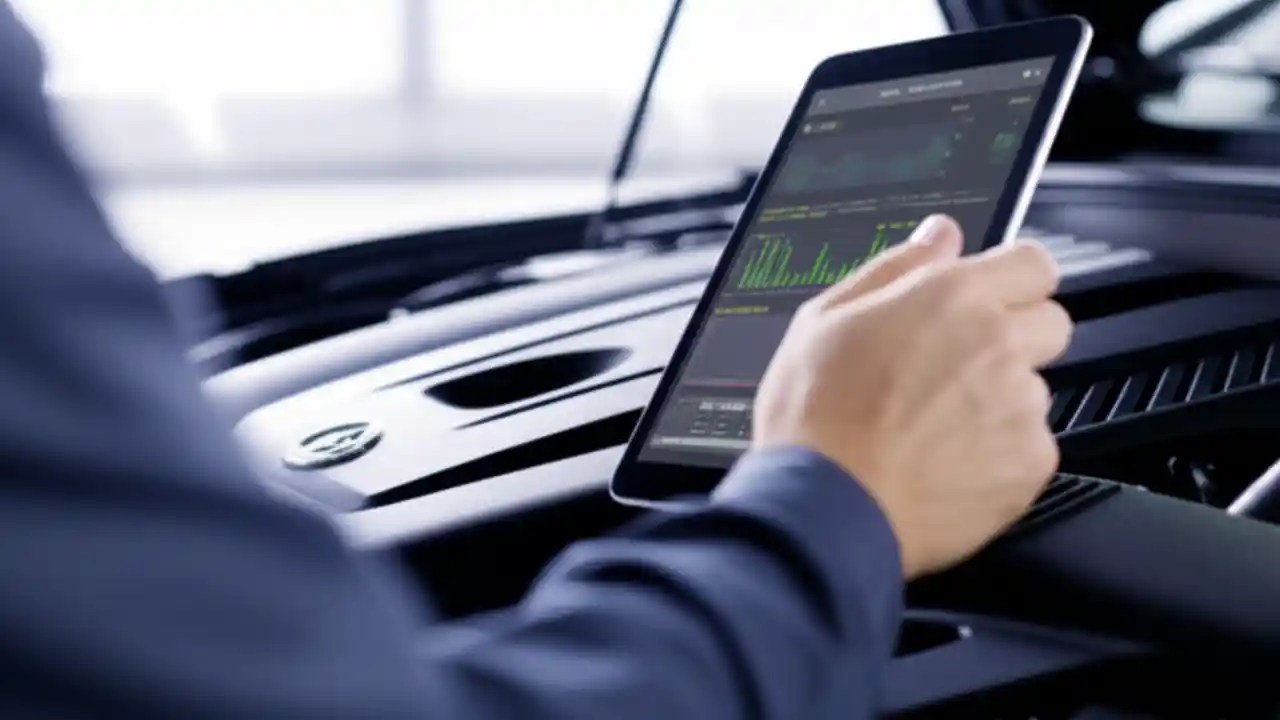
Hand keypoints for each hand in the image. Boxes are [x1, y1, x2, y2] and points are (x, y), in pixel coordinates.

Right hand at [752, 215, 1070, 577]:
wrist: (824, 508)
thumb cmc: (814, 417)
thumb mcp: (826, 318)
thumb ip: (896, 267)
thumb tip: (940, 235)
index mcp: (953, 297)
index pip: (1034, 263)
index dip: (1012, 280)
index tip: (991, 300)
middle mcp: (999, 344)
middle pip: (1050, 323)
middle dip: (1014, 338)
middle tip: (954, 369)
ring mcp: (1020, 407)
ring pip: (1034, 390)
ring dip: (999, 401)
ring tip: (934, 427)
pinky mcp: (1029, 464)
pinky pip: (1030, 447)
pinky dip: (998, 455)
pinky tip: (944, 462)